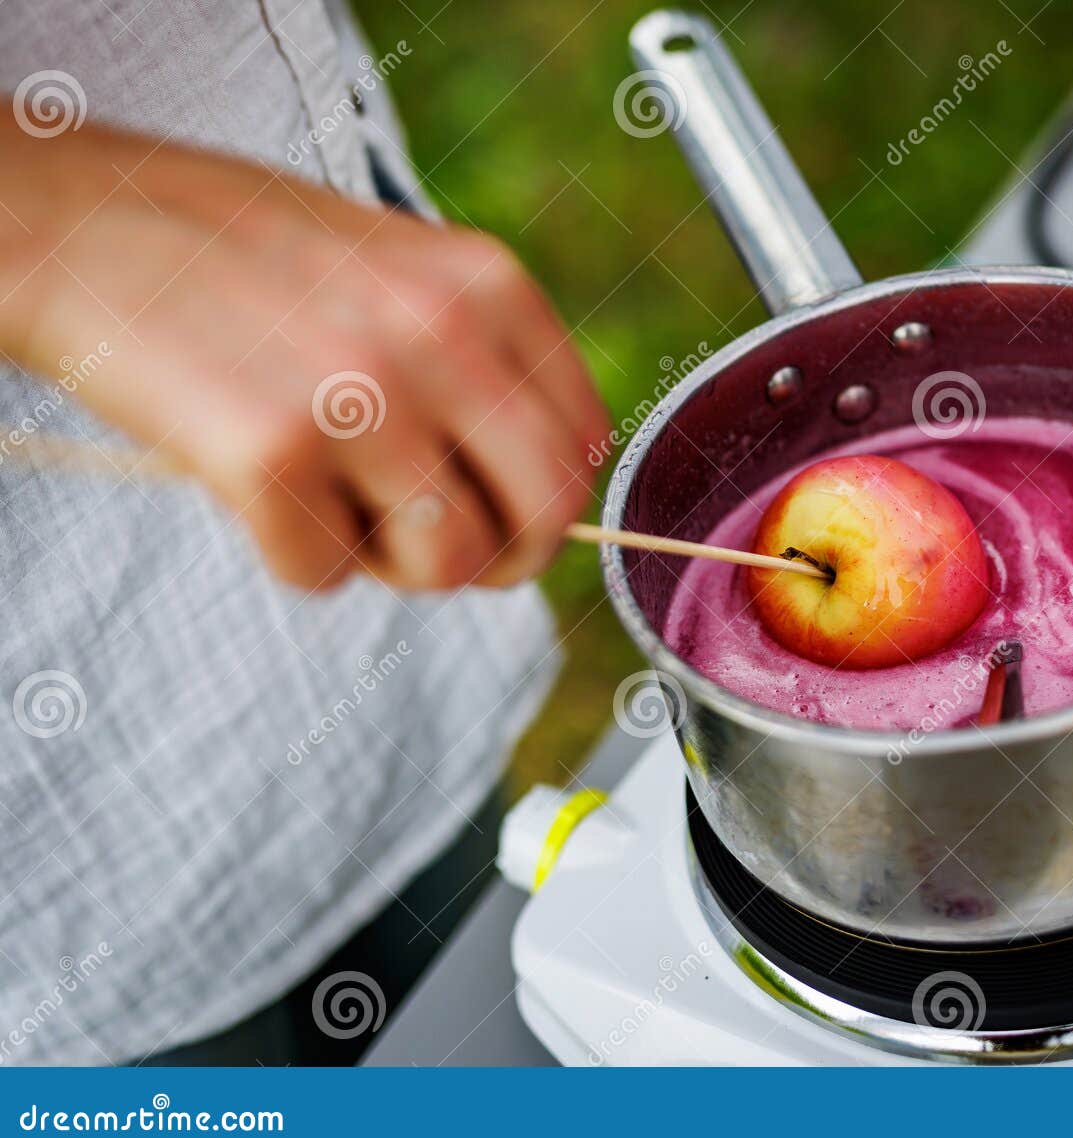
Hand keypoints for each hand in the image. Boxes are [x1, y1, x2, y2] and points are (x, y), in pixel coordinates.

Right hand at [0, 116, 610, 589]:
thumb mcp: (400, 270)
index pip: (584, 442)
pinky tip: (256, 484)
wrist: (79, 220)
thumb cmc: (242, 257)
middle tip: (432, 547)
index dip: (545, 502)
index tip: (497, 511)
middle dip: (498, 559)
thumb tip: (546, 487)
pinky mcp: (273, 453)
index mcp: (489, 283)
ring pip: (446, 564)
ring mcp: (362, 394)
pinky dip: (293, 554)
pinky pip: (326, 574)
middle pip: (545, 516)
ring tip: (332, 499)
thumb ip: (480, 364)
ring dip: (391, 563)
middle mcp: (445, 335)